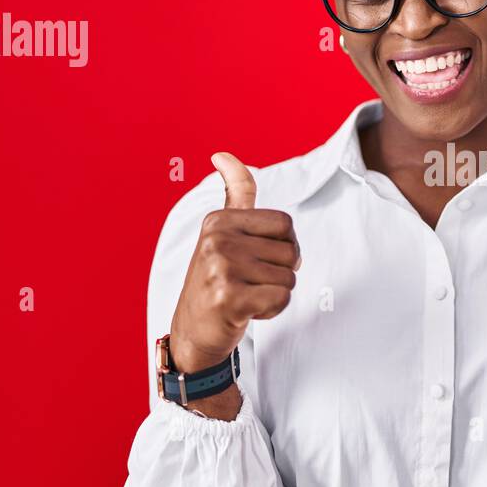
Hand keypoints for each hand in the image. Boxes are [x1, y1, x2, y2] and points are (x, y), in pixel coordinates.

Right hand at [169, 152, 300, 376]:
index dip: (283, 246)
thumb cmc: (217, 280)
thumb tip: (223, 155)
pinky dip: (272, 310)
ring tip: (246, 296)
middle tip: (249, 283)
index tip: (257, 259)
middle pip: (291, 251)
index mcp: (219, 220)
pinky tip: (247, 311)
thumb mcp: (222, 232)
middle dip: (280, 272)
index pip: (285, 224)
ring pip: (289, 278)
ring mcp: (221, 268)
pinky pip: (282, 298)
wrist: (194, 332)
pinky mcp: (229, 298)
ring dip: (275, 293)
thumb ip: (234, 193)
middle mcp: (217, 240)